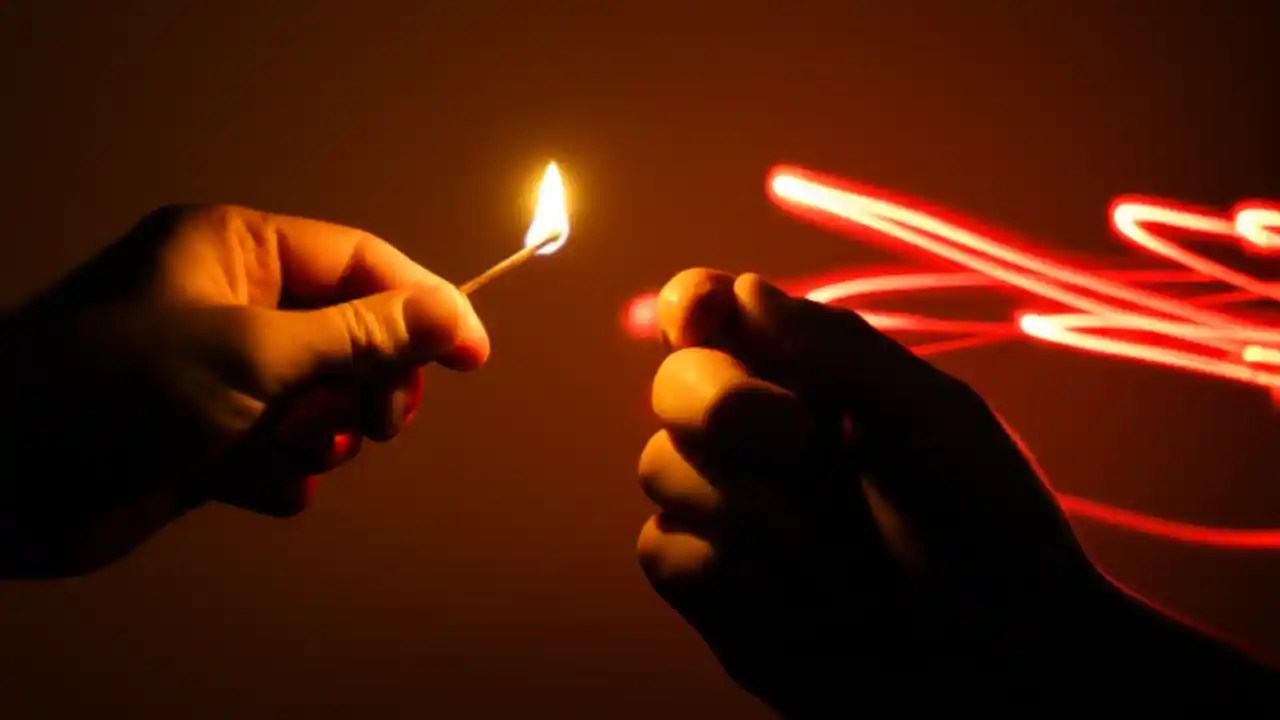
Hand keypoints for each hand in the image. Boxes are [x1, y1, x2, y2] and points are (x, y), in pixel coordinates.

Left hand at [1, 205, 487, 576]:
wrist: (1, 481)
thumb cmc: (120, 389)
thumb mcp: (257, 352)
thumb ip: (362, 334)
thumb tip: (452, 314)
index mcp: (239, 251)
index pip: (362, 262)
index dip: (425, 305)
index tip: (475, 356)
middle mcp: (233, 304)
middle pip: (351, 334)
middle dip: (370, 382)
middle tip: (380, 421)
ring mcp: (219, 374)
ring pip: (320, 399)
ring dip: (323, 433)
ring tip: (296, 451)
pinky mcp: (206, 438)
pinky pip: (281, 450)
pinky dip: (283, 472)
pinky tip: (257, 486)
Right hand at [635, 268, 1272, 711]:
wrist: (1001, 662)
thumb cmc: (987, 526)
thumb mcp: (933, 418)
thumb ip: (838, 350)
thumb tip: (741, 292)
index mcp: (814, 378)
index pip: (719, 315)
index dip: (696, 304)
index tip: (707, 315)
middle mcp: (761, 437)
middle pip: (673, 382)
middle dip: (720, 401)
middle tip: (798, 437)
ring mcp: (732, 510)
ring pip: (660, 466)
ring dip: (747, 504)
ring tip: (835, 551)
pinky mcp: (714, 586)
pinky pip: (663, 550)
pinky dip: (727, 570)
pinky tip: (804, 595)